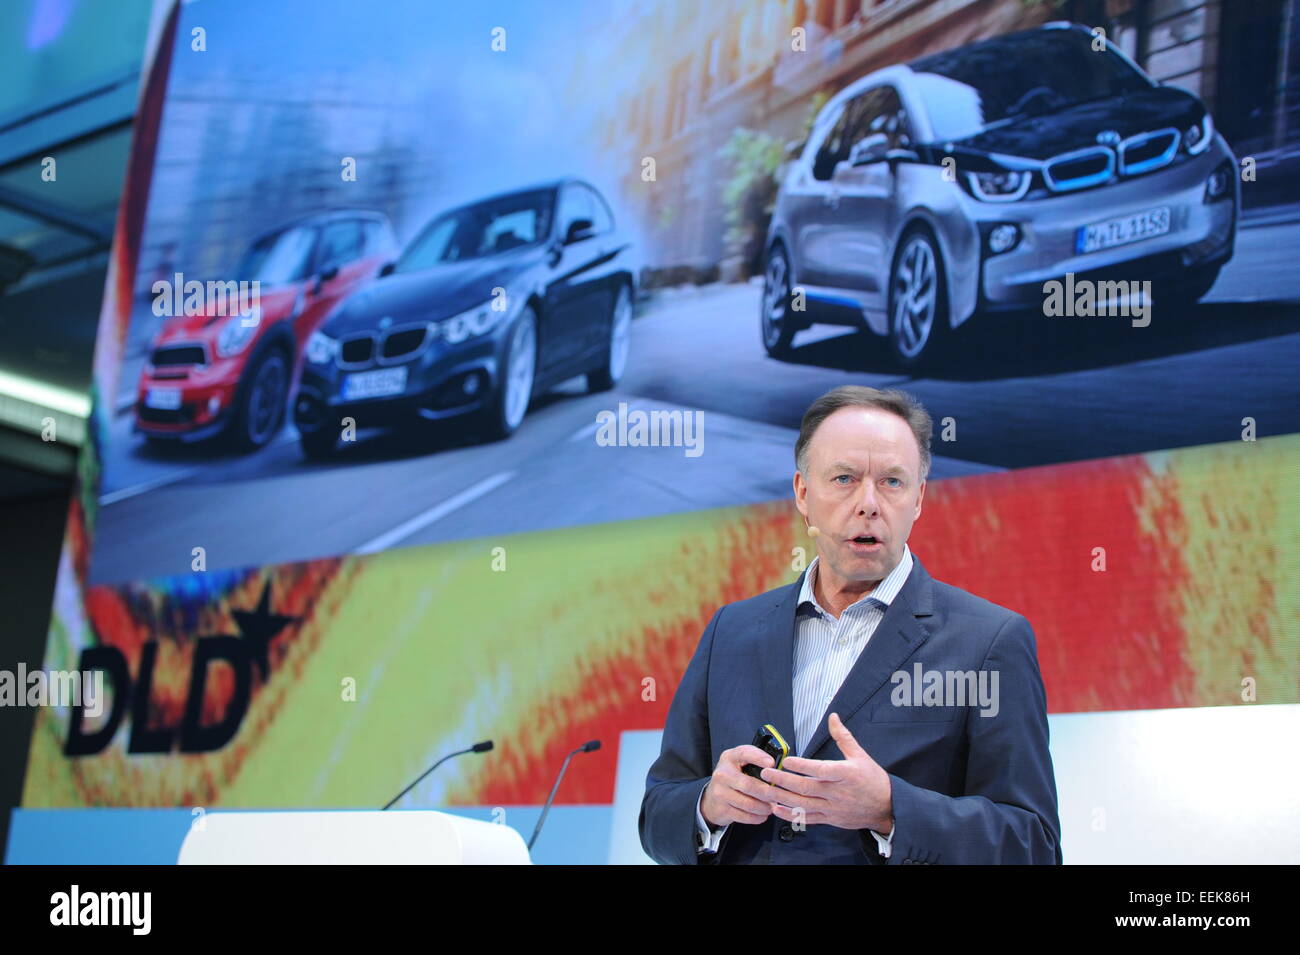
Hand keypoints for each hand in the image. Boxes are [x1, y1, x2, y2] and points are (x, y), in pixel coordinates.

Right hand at [699, 744, 778, 828]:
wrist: (712, 797)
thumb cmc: (731, 778)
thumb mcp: (739, 762)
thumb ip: (755, 759)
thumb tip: (777, 767)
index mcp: (729, 758)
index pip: (744, 754)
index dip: (759, 758)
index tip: (772, 763)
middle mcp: (722, 774)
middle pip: (749, 785)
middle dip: (767, 793)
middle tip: (777, 796)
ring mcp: (720, 793)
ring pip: (748, 803)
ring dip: (764, 807)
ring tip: (771, 807)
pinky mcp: (722, 809)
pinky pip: (744, 816)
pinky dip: (757, 817)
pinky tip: (762, 815)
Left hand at [758, 712, 892, 831]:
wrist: (886, 807)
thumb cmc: (873, 780)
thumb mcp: (861, 755)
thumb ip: (843, 736)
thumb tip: (833, 717)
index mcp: (846, 774)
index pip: (821, 770)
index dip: (803, 766)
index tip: (787, 760)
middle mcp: (837, 792)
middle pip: (807, 788)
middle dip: (783, 781)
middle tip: (766, 773)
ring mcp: (832, 807)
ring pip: (803, 805)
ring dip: (782, 798)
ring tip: (765, 790)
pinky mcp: (829, 819)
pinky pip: (807, 819)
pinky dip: (790, 815)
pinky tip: (776, 808)